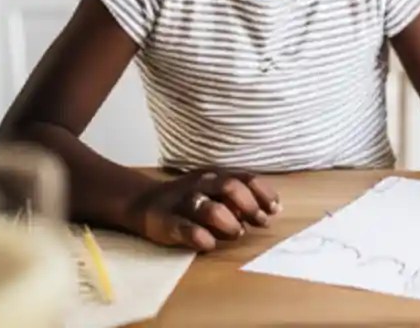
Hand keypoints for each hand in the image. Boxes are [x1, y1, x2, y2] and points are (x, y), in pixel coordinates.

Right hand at [127, 170, 280, 251]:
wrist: (145, 202)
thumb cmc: (192, 199)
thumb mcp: (216, 191)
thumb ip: (241, 198)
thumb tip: (270, 211)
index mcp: (216, 175)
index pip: (246, 178)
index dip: (264, 193)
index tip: (274, 209)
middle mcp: (201, 184)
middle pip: (230, 187)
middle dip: (250, 206)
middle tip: (260, 222)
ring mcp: (183, 202)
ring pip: (211, 209)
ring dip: (229, 223)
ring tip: (236, 233)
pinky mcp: (166, 222)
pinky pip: (187, 230)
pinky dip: (202, 238)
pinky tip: (210, 244)